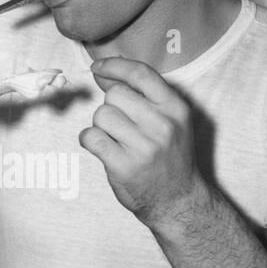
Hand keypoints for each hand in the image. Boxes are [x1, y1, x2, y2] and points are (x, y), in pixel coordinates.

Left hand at [79, 56, 205, 226]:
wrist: (177, 201)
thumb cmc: (169, 157)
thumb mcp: (172, 121)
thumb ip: (144, 96)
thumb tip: (104, 72)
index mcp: (176, 109)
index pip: (141, 74)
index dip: (114, 66)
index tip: (98, 68)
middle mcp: (163, 126)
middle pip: (115, 94)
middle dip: (111, 106)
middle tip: (122, 126)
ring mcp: (144, 147)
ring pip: (101, 115)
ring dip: (101, 126)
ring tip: (117, 140)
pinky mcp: (123, 166)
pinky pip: (90, 137)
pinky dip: (89, 140)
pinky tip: (102, 147)